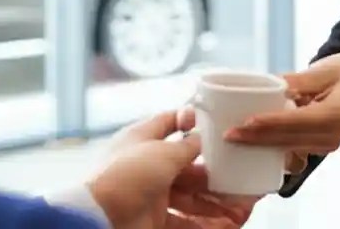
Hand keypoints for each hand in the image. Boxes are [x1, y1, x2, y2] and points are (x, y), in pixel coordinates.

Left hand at [88, 111, 256, 228]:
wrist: (99, 220)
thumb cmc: (126, 177)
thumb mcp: (163, 153)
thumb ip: (187, 145)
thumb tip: (201, 136)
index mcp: (142, 138)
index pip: (169, 121)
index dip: (191, 121)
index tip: (215, 125)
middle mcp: (145, 164)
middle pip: (186, 166)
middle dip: (213, 174)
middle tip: (239, 179)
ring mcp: (148, 193)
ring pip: (188, 197)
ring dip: (213, 203)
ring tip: (240, 208)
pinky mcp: (151, 219)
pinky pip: (182, 221)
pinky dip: (203, 224)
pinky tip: (224, 225)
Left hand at [223, 52, 339, 154]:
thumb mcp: (320, 70)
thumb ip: (295, 81)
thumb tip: (268, 86)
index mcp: (337, 113)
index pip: (297, 120)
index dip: (270, 123)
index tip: (246, 122)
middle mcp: (335, 134)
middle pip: (289, 140)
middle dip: (258, 139)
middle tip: (230, 134)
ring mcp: (330, 143)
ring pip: (290, 148)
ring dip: (263, 145)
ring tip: (236, 137)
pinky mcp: (323, 146)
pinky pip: (296, 150)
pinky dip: (274, 147)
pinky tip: (254, 142)